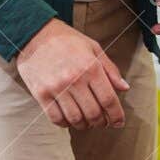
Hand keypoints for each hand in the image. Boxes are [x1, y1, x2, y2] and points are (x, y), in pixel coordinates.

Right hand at [15, 19, 129, 128]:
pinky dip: (65, 124)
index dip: (116, 115)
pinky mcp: (41, 94)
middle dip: (101, 122)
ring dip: (84, 125)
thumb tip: (124, 88)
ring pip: (75, 118)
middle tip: (103, 123)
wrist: (35, 35)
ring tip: (87, 123)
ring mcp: (56, 88)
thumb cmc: (68, 41)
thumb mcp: (94, 48)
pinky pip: (55, 117)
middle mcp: (74, 80)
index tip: (119, 123)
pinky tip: (70, 120)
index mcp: (91, 68)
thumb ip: (110, 70)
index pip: (108, 99)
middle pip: (93, 112)